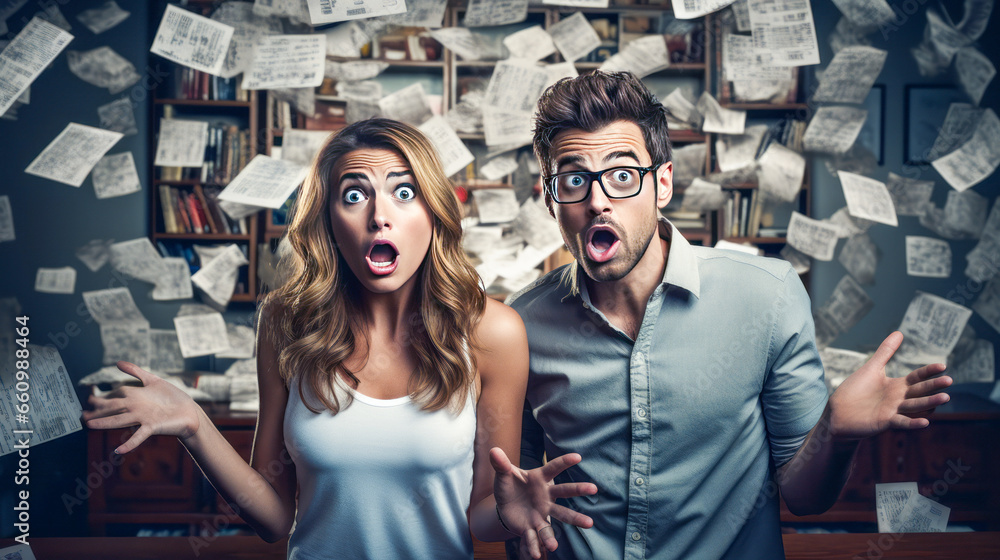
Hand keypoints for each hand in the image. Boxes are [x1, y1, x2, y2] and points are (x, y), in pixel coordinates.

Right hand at [81, 361, 201, 453]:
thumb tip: (117, 363)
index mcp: (135, 398)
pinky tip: (119, 450)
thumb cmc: (171, 397)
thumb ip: (135, 372)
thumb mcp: (153, 381)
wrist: (189, 412)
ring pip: (121, 421)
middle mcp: (136, 409)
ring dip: (106, 423)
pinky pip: (139, 436)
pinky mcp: (153, 426)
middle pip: (114, 409)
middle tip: (81, 414)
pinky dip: (130, 443)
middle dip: (98, 411)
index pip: (115, 397)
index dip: (102, 399)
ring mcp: (143, 418)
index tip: (88, 401)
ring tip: (90, 425)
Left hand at [490, 447, 596, 559]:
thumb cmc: (509, 485)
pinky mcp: (533, 526)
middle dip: (579, 489)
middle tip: (594, 488)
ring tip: (589, 524)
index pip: (552, 468)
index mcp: (539, 478)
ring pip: (560, 516)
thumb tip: (494, 450)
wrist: (505, 506)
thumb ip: (500, 464)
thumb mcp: (503, 475)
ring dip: (574, 519)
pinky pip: (536, 536)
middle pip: (564, 492)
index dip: (564, 462)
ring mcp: (542, 512)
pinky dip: (537, 545)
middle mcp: (545, 496)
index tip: (578, 456)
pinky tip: (539, 555)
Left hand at [827, 332, 951, 439]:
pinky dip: (913, 423)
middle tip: (949, 381)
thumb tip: (899, 332)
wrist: (839, 412)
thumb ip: (886, 352)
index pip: (917, 377)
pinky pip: (902, 422)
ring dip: (930, 403)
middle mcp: (899, 398)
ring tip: (945, 398)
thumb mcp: (872, 368)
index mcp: (897, 386)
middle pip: (920, 391)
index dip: (929, 372)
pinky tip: (925, 421)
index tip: (943, 365)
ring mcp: (893, 411)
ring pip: (915, 406)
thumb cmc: (855, 390)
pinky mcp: (885, 422)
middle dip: (934, 386)